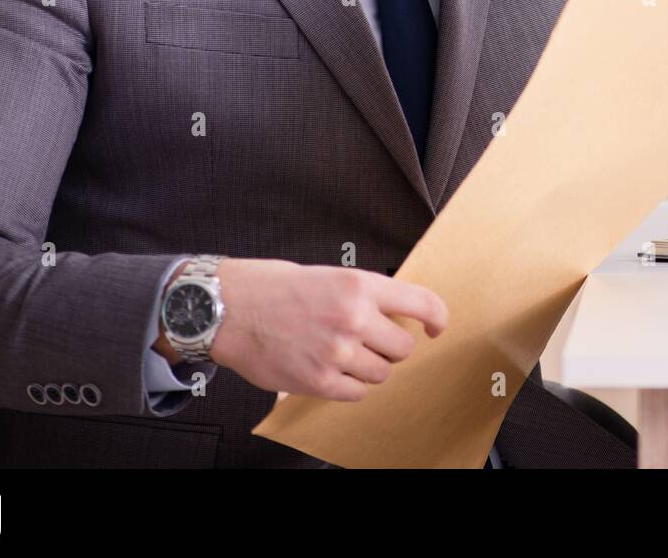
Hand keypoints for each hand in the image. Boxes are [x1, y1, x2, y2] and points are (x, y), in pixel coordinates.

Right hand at [204, 258, 447, 400]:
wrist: (229, 308)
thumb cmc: (273, 287)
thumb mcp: (328, 275)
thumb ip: (363, 294)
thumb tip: (392, 315)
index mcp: (359, 285)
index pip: (421, 303)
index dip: (437, 318)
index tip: (436, 327)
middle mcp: (354, 318)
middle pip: (402, 347)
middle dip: (390, 345)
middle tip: (370, 338)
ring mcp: (338, 353)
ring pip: (381, 372)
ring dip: (369, 366)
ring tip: (343, 352)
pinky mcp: (320, 381)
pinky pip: (356, 393)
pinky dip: (349, 385)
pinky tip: (331, 369)